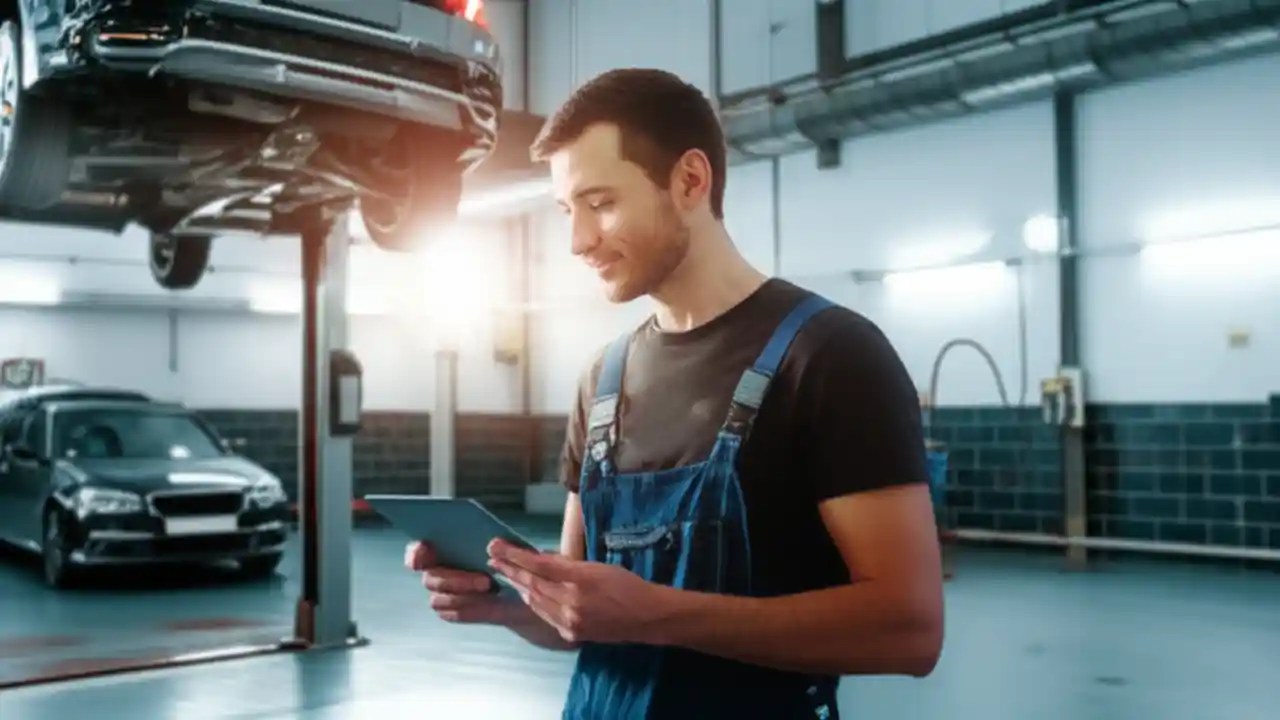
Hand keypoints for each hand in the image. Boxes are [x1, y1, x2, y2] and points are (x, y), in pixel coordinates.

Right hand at [404, 541, 508, 623]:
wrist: (526, 590)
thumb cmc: (513, 561)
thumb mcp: (514, 548)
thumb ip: (504, 544)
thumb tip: (493, 544)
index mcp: (443, 549)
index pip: (416, 552)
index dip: (416, 552)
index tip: (428, 549)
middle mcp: (436, 572)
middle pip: (430, 578)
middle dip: (456, 579)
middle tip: (486, 580)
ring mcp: (442, 595)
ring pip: (438, 599)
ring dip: (463, 596)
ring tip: (491, 590)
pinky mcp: (453, 612)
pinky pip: (451, 614)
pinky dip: (467, 609)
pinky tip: (486, 604)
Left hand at [487, 539, 672, 645]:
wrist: (647, 618)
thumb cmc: (627, 585)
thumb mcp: (598, 567)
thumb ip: (568, 565)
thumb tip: (542, 559)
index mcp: (579, 580)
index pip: (539, 565)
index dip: (515, 556)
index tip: (496, 546)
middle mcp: (570, 602)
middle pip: (532, 584)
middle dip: (510, 569)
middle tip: (492, 556)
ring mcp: (568, 621)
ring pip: (534, 601)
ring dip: (518, 585)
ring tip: (504, 571)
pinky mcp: (570, 634)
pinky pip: (544, 615)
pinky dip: (533, 602)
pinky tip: (526, 593)